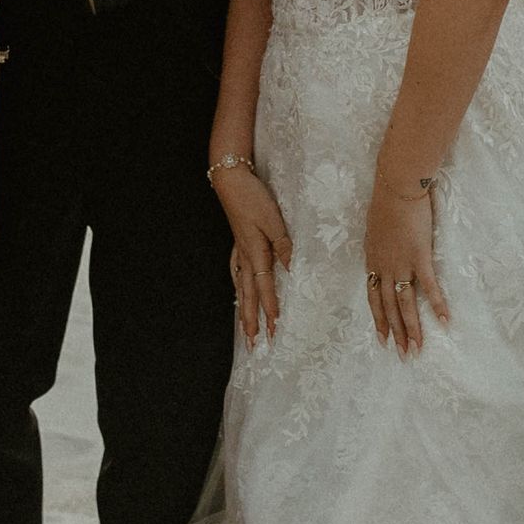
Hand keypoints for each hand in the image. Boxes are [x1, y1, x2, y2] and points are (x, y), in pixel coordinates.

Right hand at [214, 165, 293, 343]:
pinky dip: (238, 285)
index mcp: (256, 253)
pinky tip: (237, 288)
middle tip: (254, 344)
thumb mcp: (274, 221)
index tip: (273, 331)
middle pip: (249, 295)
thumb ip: (284, 246)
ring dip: (244, 308)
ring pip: (241, 286)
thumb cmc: (254, 198)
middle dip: (252, 320)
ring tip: (244, 327)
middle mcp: (245, 256)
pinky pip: (236, 271)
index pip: (264, 288)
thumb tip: (292, 271)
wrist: (231, 179)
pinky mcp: (238, 240)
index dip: (270, 309)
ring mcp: (239, 249)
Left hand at [363, 176, 448, 356]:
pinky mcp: (420, 257)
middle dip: (396, 333)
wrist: (396, 188)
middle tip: (403, 355)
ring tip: (417, 350)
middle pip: (388, 307)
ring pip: (405, 304)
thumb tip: (383, 248)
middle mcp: (384, 268)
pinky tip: (446, 321)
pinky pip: (429, 287)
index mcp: (373, 261)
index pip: (373, 297)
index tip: (382, 338)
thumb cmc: (386, 202)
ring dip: (412, 329)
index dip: (378, 319)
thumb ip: (380, 244)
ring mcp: (401, 265)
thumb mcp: (376, 228)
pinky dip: (437, 305)